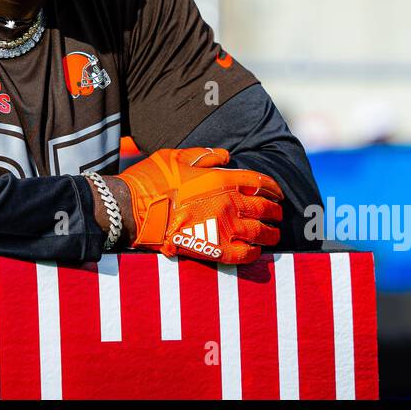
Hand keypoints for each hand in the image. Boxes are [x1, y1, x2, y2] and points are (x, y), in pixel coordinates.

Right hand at [118, 147, 283, 263]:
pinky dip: (253, 254)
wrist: (131, 209)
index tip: (277, 192)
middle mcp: (227, 202)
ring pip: (258, 232)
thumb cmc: (151, 180)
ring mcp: (222, 227)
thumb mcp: (176, 156)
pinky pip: (242, 254)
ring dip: (270, 234)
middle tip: (278, 214)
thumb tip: (225, 156)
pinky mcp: (212, 249)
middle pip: (263, 207)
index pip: (258, 181)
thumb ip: (204, 155)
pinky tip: (256, 252)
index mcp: (220, 178)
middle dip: (274, 211)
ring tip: (274, 235)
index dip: (272, 187)